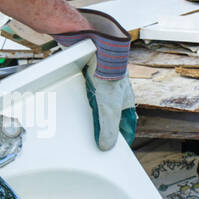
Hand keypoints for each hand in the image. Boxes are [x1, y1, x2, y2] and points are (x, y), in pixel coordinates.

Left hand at [52, 9, 136, 150]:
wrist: (97, 48)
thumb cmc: (109, 75)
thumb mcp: (109, 108)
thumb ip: (108, 129)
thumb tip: (105, 147)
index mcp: (126, 101)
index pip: (125, 125)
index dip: (119, 138)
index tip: (111, 150)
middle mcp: (115, 94)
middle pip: (109, 116)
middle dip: (101, 127)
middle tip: (92, 139)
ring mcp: (102, 85)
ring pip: (96, 105)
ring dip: (90, 114)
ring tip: (79, 124)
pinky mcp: (90, 78)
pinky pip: (85, 94)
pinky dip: (80, 101)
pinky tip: (72, 106)